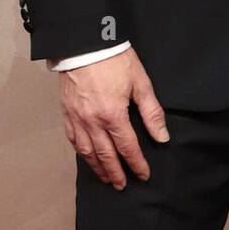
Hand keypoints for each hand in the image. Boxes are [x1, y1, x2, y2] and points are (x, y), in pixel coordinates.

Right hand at [58, 47, 169, 189]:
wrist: (84, 44)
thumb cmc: (115, 60)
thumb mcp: (140, 83)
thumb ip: (152, 112)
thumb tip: (162, 137)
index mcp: (113, 115)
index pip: (128, 147)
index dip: (137, 164)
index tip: (144, 175)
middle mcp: (92, 122)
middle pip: (105, 155)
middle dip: (116, 173)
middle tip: (123, 185)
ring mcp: (77, 119)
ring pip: (87, 152)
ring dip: (98, 168)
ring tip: (107, 178)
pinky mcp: (67, 113)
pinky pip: (73, 140)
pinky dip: (81, 153)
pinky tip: (87, 158)